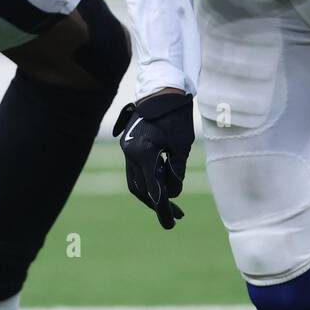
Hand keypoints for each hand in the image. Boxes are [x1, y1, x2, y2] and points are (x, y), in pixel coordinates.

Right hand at [113, 91, 194, 228]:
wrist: (162, 87)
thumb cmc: (175, 113)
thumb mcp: (182, 144)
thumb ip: (177, 170)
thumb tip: (173, 192)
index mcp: (143, 151)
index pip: (152, 187)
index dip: (162, 206)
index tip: (171, 222)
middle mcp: (130, 151)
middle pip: (140, 188)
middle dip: (157, 203)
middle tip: (176, 217)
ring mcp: (127, 147)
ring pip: (135, 180)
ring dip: (152, 193)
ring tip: (171, 204)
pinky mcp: (129, 144)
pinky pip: (136, 169)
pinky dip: (148, 179)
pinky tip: (163, 184)